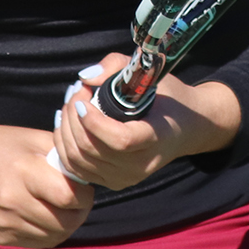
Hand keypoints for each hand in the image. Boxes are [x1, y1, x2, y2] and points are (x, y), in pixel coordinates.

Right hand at [0, 99, 93, 247]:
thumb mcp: (32, 139)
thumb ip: (63, 157)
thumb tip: (90, 176)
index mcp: (23, 170)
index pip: (68, 196)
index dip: (83, 193)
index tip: (82, 186)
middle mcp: (11, 200)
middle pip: (65, 221)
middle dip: (79, 212)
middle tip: (78, 200)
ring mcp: (3, 222)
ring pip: (54, 236)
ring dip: (66, 224)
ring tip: (63, 207)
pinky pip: (38, 243)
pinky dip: (49, 232)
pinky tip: (46, 216)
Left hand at [51, 52, 241, 190]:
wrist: (184, 128)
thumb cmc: (166, 97)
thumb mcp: (150, 73)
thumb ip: (116, 66)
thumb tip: (85, 78)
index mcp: (157, 138)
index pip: (120, 140)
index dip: (94, 122)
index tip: (83, 99)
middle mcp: (142, 165)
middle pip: (91, 149)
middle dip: (73, 117)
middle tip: (76, 92)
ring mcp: (126, 178)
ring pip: (78, 160)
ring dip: (65, 129)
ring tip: (71, 104)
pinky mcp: (113, 183)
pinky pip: (75, 169)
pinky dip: (64, 145)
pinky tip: (68, 124)